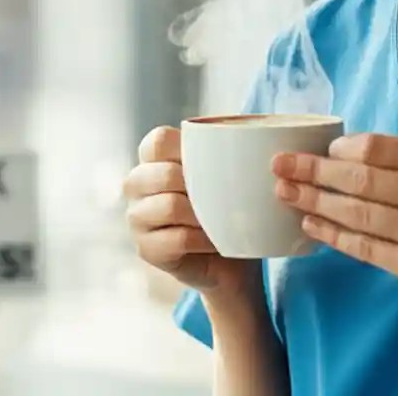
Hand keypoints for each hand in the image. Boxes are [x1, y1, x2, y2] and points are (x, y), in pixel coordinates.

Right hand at [124, 126, 259, 295]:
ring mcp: (137, 217)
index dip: (187, 149)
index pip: (158, 141)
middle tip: (223, 197)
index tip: (215, 163)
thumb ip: (228, 155)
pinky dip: (203, 240)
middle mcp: (137, 184)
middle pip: (164, 174)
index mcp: (153, 159)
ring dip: (203, 215)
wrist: (232, 257)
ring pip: (169, 207)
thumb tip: (261, 150)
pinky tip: (215, 241)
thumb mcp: (229, 174)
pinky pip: (177, 238)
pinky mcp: (146, 248)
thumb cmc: (229, 207)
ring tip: (220, 220)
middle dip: (200, 186)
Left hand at [272, 133, 397, 310]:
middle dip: (312, 170)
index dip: (338, 149)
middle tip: (277, 164)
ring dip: (314, 202)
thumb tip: (343, 152)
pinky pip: (366, 249)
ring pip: (357, 214)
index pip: (376, 148)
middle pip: (359, 179)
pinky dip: (333, 236)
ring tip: (284, 193)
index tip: (315, 149)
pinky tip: (310, 224)